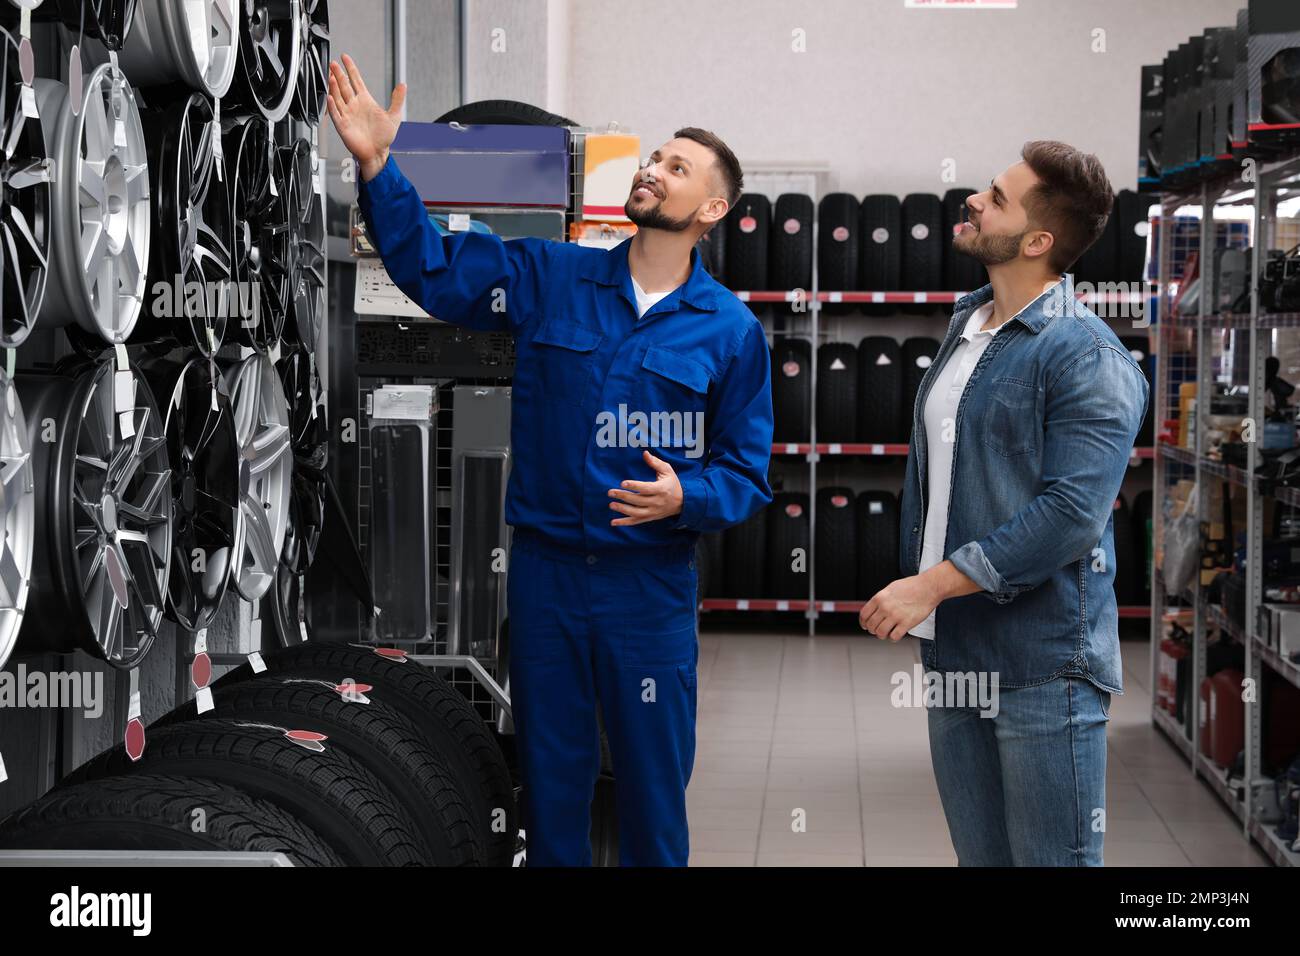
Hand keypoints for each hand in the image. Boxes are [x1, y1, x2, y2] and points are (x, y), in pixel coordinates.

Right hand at [326, 53, 405, 181]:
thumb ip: (397, 100)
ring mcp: (347, 114)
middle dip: (339, 74)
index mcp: (365, 101)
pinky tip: (330, 96)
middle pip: (344, 85)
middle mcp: (354, 105)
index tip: (345, 58)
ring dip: (333, 86)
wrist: (377, 153)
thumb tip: (403, 85)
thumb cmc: (384, 137)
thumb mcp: (394, 116)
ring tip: (331, 76)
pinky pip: (335, 113)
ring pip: (338, 96)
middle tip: (334, 63)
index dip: (351, 69)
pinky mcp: (342, 125)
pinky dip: (332, 105)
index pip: (356, 80)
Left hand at [607, 451, 683, 525]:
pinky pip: (636, 521)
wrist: (683, 502)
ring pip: (636, 512)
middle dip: (624, 496)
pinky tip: (613, 522)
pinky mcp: (650, 517)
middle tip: (610, 492)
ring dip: (623, 509)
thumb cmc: (672, 483)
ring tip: (611, 504)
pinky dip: (624, 523)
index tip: (623, 483)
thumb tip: (644, 453)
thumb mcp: (667, 470)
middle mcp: (657, 502)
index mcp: (661, 489)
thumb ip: (655, 462)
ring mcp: (653, 511)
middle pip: (638, 500)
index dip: (634, 486)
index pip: (646, 488)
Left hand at [859, 574, 940, 641]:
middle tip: (877, 630)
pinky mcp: (907, 623)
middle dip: (872, 630)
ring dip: (882, 635)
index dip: (863, 623)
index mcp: (880, 598)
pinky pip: (894, 637)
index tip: (865, 625)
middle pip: (871, 625)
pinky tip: (896, 634)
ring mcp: (896, 616)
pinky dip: (893, 638)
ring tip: (886, 633)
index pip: (864, 615)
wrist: (928, 587)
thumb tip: (873, 609)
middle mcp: (886, 607)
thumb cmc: (912, 586)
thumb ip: (881, 599)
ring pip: (880, 633)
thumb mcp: (890, 588)